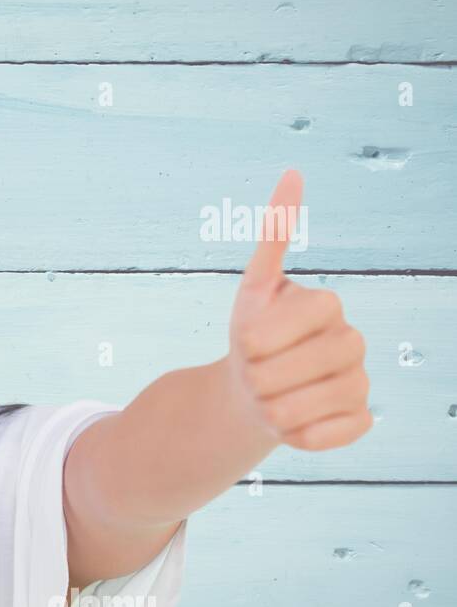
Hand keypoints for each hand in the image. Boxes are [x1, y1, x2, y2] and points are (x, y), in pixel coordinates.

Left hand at [226, 169, 372, 449]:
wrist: (249, 393)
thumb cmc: (252, 339)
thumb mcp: (252, 290)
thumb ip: (274, 236)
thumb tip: (294, 171)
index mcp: (329, 306)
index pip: (298, 321)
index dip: (260, 338)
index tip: (247, 342)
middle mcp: (353, 341)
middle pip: (295, 369)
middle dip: (258, 376)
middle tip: (254, 374)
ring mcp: (360, 381)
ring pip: (304, 407)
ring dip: (271, 408)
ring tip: (267, 398)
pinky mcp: (360, 420)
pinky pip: (327, 436)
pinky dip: (298, 435)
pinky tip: (291, 422)